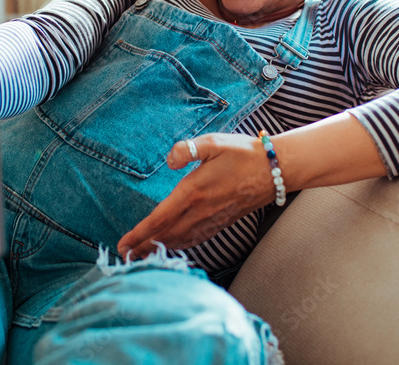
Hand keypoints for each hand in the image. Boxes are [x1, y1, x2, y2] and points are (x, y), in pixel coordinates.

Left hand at [116, 133, 275, 259]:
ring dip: (159, 249)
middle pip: (166, 235)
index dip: (139, 234)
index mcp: (194, 192)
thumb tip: (170, 161)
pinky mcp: (222, 222)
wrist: (275, 170)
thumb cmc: (243, 153)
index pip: (160, 218)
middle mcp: (201, 211)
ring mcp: (212, 220)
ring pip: (180, 240)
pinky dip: (180, 246)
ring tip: (141, 256)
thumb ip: (188, 149)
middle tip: (123, 256)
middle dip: (143, 247)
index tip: (123, 244)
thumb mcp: (214, 142)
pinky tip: (173, 246)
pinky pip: (195, 239)